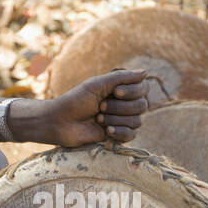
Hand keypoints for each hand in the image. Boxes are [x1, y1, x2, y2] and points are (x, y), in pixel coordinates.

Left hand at [32, 68, 149, 145]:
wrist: (61, 122)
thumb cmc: (76, 100)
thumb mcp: (97, 84)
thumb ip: (121, 77)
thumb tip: (146, 72)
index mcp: (121, 89)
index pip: (143, 88)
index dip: (133, 91)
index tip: (116, 92)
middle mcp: (124, 104)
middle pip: (142, 105)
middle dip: (120, 107)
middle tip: (100, 107)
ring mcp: (121, 120)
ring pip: (137, 121)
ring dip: (116, 118)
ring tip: (98, 118)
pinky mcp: (117, 135)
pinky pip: (132, 135)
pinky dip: (120, 132)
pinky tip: (107, 130)